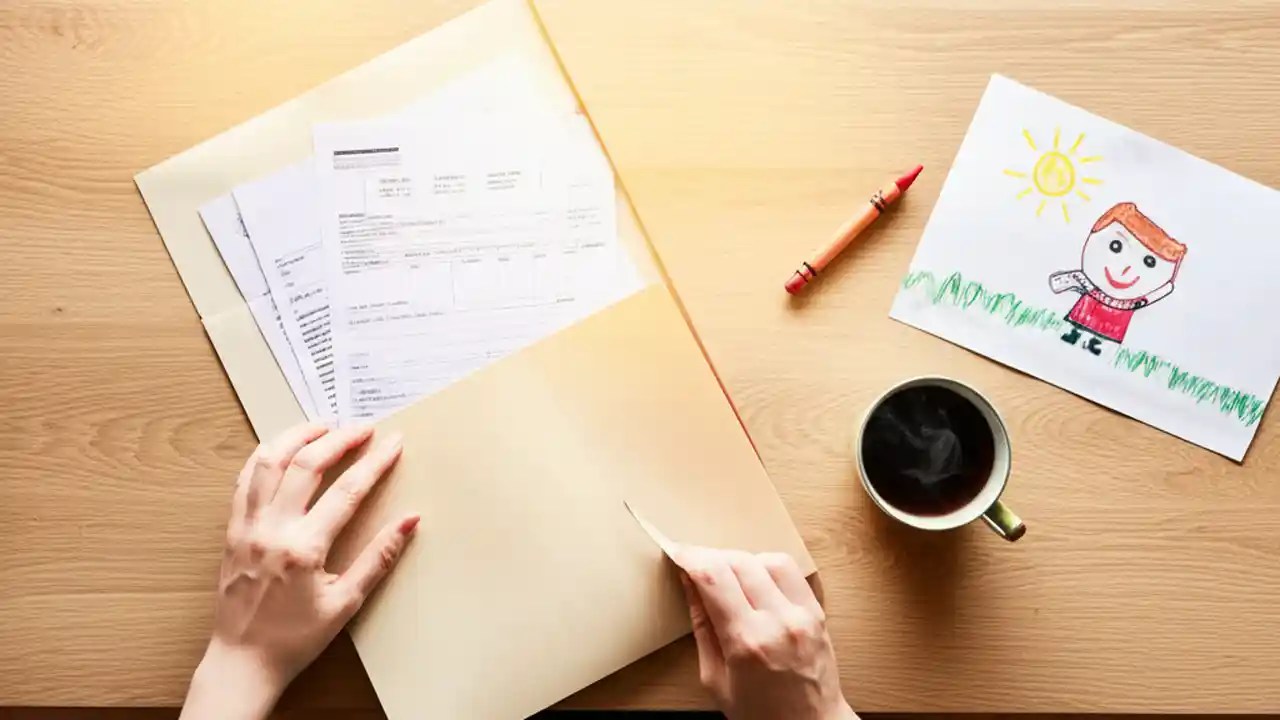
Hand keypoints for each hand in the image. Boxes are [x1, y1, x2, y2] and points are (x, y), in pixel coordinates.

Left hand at [181, 423, 418, 719]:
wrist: (242, 662)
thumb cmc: (294, 639)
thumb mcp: (346, 602)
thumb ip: (379, 557)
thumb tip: (408, 521)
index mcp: (303, 549)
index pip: (346, 490)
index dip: (374, 462)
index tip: (393, 443)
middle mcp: (271, 529)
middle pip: (306, 464)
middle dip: (339, 438)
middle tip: (363, 428)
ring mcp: (246, 527)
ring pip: (268, 461)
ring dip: (297, 436)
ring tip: (322, 426)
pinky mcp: (231, 530)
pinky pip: (245, 480)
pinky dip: (265, 456)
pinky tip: (282, 449)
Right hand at [673, 546, 855, 719]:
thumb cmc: (762, 715)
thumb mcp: (715, 679)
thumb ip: (702, 627)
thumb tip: (689, 585)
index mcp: (747, 643)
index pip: (713, 578)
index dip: (690, 557)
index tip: (677, 551)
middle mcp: (778, 622)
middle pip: (738, 561)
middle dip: (711, 556)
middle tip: (696, 562)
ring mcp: (802, 615)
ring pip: (766, 559)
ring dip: (741, 560)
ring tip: (727, 576)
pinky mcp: (817, 612)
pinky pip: (790, 570)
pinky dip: (767, 566)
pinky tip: (756, 579)